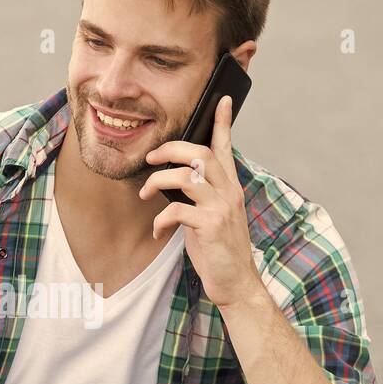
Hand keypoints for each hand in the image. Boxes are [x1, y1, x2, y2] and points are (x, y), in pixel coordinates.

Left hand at [139, 94, 263, 308]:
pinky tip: (158, 231)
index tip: (220, 100)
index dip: (222, 122)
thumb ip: (200, 196)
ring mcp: (221, 208)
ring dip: (158, 182)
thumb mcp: (211, 216)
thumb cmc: (219, 250)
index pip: (226, 147)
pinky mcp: (211, 226)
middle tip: (150, 159)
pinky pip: (177, 210)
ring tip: (145, 195)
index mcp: (230, 187)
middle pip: (200, 153)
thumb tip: (175, 181)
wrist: (237, 283)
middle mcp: (229, 192)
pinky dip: (160, 219)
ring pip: (187, 176)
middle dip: (170, 150)